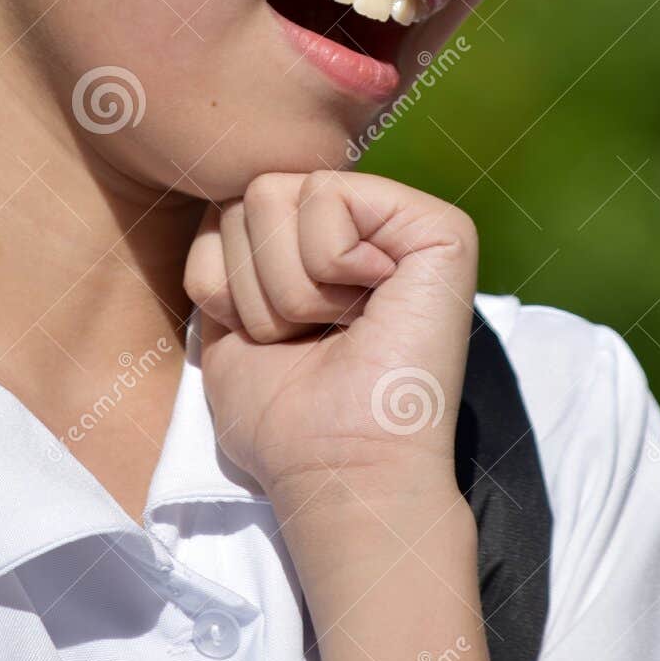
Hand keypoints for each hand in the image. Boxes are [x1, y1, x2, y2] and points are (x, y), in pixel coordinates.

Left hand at [183, 169, 476, 517]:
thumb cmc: (285, 415)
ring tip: (337, 326)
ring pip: (273, 191)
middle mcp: (366, 221)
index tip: (272, 337)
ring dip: (285, 284)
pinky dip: (324, 264)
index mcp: (322, 240)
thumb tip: (221, 190)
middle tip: (308, 335)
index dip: (225, 278)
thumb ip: (224, 250)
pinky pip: (326, 195)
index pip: (229, 204)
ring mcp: (403, 218)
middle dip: (254, 282)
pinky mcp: (438, 225)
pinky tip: (369, 306)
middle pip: (248, 192)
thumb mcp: (227, 318)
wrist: (339, 470)